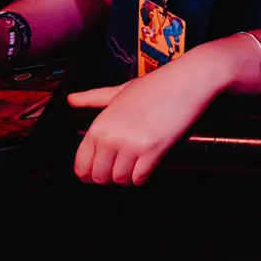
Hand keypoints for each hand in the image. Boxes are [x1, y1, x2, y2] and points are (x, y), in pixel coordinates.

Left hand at [67, 56, 225, 185]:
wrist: (188, 79)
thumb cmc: (157, 84)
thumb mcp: (120, 90)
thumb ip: (93, 98)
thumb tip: (72, 99)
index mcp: (100, 124)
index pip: (81, 165)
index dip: (89, 173)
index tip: (99, 172)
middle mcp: (111, 136)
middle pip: (99, 177)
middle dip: (109, 178)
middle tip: (121, 170)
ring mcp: (131, 144)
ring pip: (120, 180)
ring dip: (128, 178)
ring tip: (135, 168)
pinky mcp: (152, 150)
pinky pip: (140, 178)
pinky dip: (144, 177)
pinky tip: (148, 167)